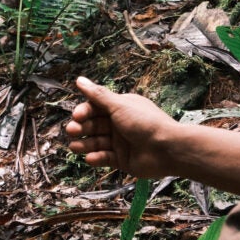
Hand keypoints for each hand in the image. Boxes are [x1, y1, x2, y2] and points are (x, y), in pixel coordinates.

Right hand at [64, 77, 178, 178]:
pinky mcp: (123, 160)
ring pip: (97, 142)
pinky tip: (90, 158)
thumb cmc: (146, 123)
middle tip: (72, 130)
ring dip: (85, 144)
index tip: (77, 115)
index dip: (85, 111)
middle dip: (82, 128)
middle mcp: (120, 124)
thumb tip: (79, 80)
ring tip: (74, 147)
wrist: (167, 149)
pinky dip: (97, 158)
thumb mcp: (119, 106)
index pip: (96, 107)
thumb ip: (98, 95)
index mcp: (121, 108)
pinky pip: (105, 158)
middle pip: (94, 125)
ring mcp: (121, 142)